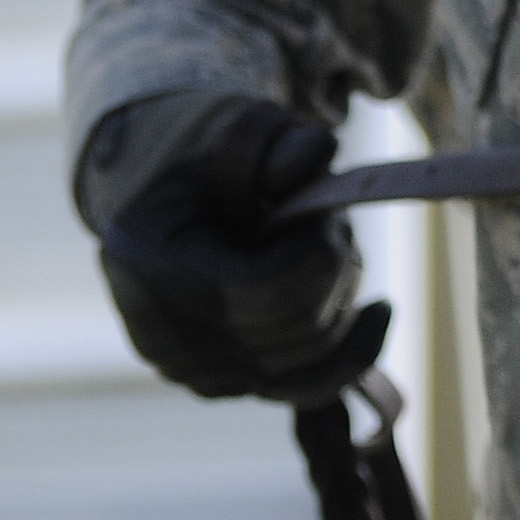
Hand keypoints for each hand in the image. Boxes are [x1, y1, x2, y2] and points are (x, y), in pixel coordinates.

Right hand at [77, 89, 377, 400]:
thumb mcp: (235, 129)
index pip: (268, 292)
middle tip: (332, 224)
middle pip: (293, 335)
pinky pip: (295, 390)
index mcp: (151, 263)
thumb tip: (317, 155)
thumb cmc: (196, 154)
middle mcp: (160, 331)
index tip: (325, 212)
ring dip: (339, 308)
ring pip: (304, 371)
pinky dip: (342, 354)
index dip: (321, 255)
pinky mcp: (211, 383)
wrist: (149, 190)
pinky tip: (370, 314)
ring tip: (333, 253)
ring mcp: (184, 368)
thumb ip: (278, 143)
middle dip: (334, 276)